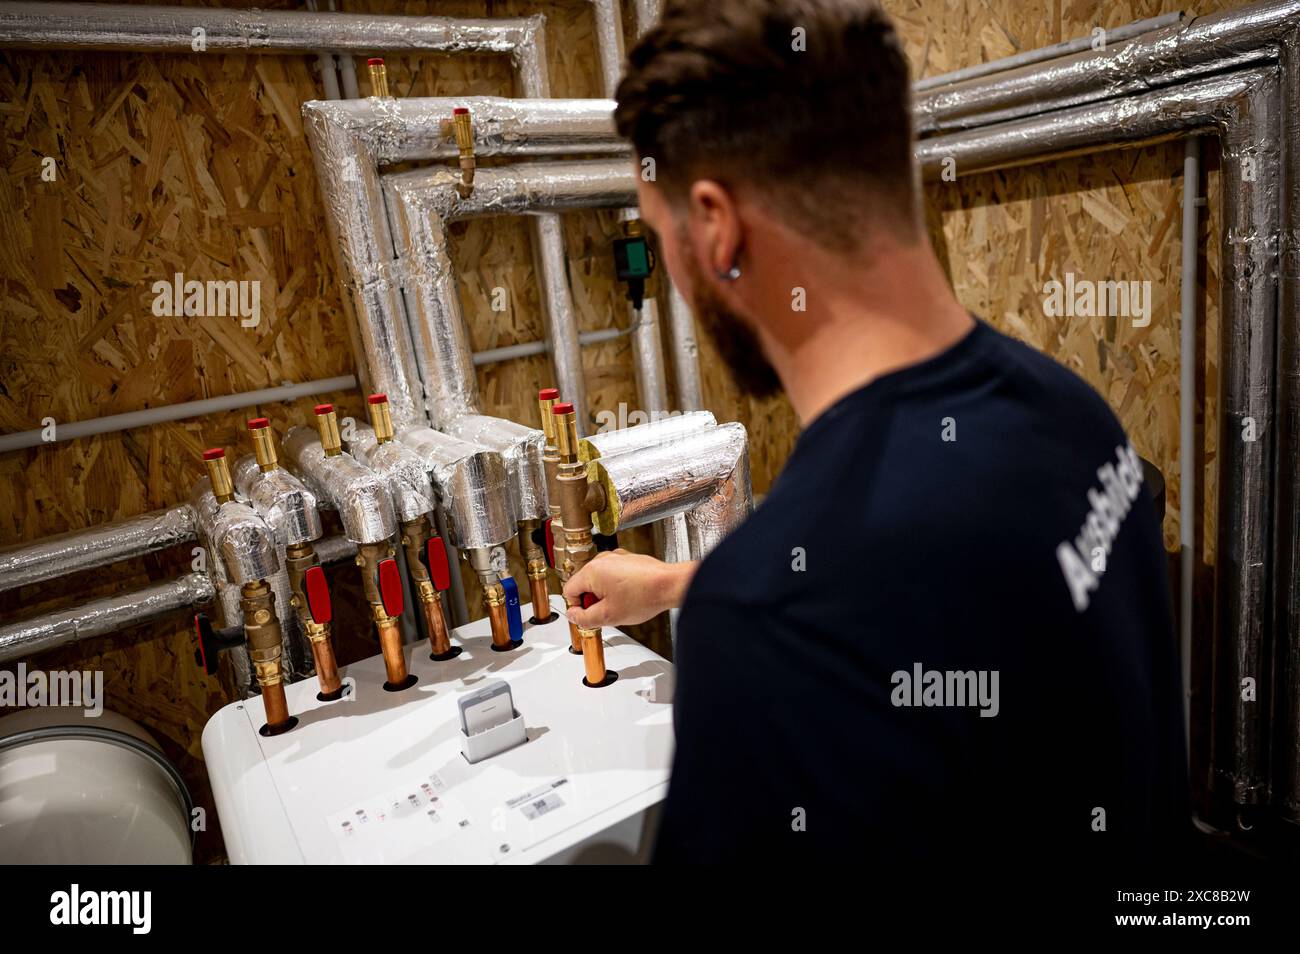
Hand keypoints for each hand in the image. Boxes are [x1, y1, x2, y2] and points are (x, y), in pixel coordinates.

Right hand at [562, 549, 696, 628]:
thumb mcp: (608, 616)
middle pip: (584, 585)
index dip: (577, 608)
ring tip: (621, 606)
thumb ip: (584, 619)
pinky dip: (617, 587)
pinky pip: (613, 575)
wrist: (670, 585)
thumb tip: (574, 617)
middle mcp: (602, 559)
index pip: (569, 591)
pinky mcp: (628, 560)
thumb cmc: (644, 596)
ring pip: (599, 581)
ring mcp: (616, 557)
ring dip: (605, 595)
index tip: (589, 616)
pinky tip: (629, 597)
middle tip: (607, 613)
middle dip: (592, 601)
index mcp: (592, 570)